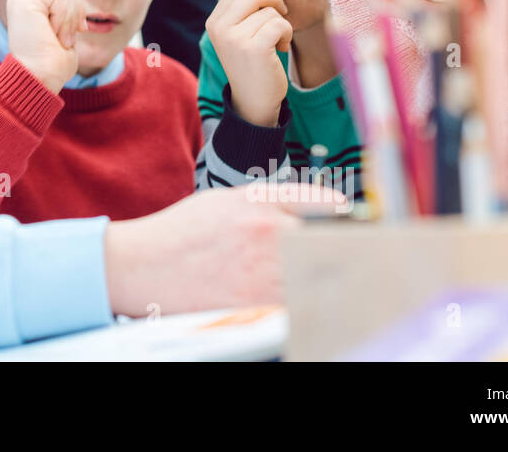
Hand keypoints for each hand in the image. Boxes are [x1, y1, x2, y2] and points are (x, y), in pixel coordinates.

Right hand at [6, 0, 86, 93]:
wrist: (40, 79)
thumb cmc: (53, 64)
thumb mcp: (65, 30)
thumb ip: (66, 9)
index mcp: (32, 5)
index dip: (75, 14)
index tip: (65, 37)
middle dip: (73, 16)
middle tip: (58, 39)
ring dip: (68, 20)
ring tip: (53, 38)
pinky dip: (64, 18)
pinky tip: (50, 33)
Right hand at [103, 186, 345, 315]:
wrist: (141, 266)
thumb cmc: (184, 232)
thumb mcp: (228, 199)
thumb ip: (276, 201)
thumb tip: (324, 208)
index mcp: (260, 206)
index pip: (323, 205)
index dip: (345, 214)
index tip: (357, 221)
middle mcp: (264, 238)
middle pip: (329, 245)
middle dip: (348, 250)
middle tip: (365, 257)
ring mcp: (260, 276)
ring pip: (317, 279)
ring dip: (331, 279)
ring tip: (345, 283)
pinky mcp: (253, 308)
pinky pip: (295, 307)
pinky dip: (306, 304)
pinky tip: (311, 303)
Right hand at [206, 0, 291, 126]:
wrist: (254, 100)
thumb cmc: (252, 63)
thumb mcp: (238, 34)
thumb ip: (243, 10)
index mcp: (214, 21)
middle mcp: (220, 28)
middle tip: (281, 14)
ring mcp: (235, 39)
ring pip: (270, 11)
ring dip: (282, 24)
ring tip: (276, 41)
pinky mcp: (253, 49)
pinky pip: (280, 24)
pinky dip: (286, 34)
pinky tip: (280, 47)